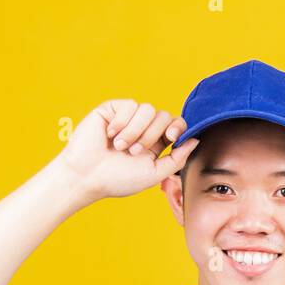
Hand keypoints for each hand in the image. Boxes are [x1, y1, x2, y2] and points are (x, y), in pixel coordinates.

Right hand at [58, 99, 199, 199]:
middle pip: (163, 116)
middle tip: (134, 152)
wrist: (87, 176)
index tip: (173, 136)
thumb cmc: (118, 179)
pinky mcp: (112, 109)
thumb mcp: (154, 173)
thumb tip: (196, 140)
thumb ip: (177, 158)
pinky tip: (110, 134)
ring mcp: (127, 117)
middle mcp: (143, 128)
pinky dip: (122, 122)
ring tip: (120, 147)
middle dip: (152, 135)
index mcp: (155, 143)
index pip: (176, 125)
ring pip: (147, 109)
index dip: (179, 127)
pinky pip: (130, 105)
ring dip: (135, 131)